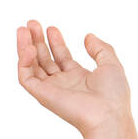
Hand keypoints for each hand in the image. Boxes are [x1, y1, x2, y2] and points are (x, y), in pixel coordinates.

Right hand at [16, 20, 131, 136]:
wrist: (108, 115)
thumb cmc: (114, 95)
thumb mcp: (111, 65)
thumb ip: (101, 49)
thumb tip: (88, 36)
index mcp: (79, 77)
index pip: (62, 57)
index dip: (56, 42)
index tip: (51, 28)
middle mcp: (63, 83)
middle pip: (45, 59)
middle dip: (37, 41)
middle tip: (32, 23)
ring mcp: (52, 89)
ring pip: (32, 65)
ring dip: (25, 47)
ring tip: (23, 29)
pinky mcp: (42, 95)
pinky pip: (26, 77)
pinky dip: (24, 62)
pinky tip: (29, 48)